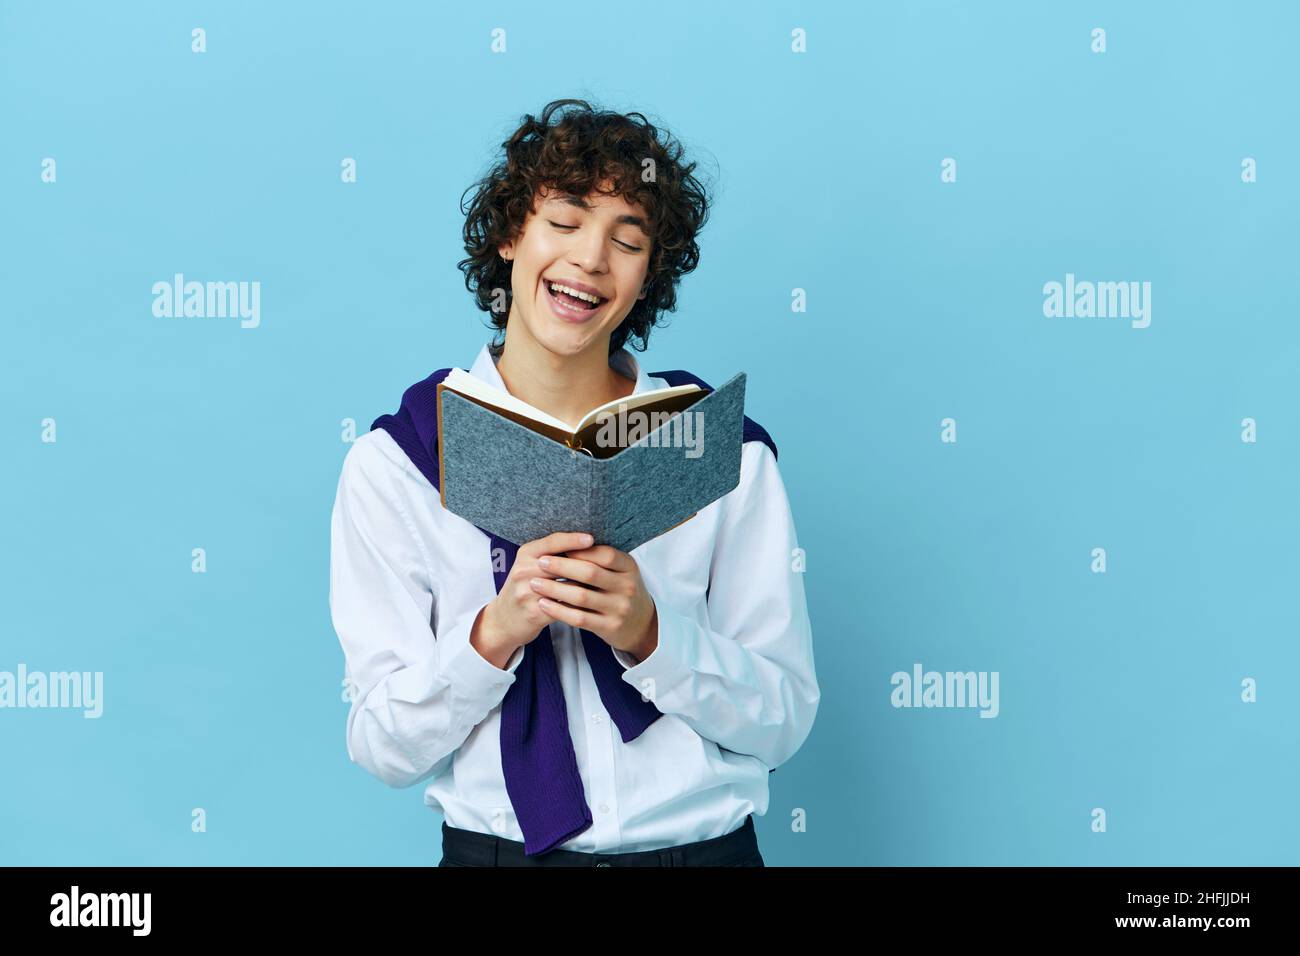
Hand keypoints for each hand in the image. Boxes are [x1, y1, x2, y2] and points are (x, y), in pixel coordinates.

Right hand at [471, 531, 595, 667]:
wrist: (504, 620)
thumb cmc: (525, 588)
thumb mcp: (531, 565)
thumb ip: (552, 554)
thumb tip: (587, 542)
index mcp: (525, 554)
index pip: (552, 542)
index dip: (573, 540)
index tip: (592, 538)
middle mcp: (524, 570)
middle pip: (560, 562)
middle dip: (585, 563)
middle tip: (607, 563)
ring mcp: (527, 592)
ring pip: (565, 585)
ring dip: (586, 585)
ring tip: (605, 582)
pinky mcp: (533, 613)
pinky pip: (563, 606)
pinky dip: (579, 604)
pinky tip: (594, 602)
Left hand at [530, 543, 658, 662]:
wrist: (642, 625)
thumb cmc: (622, 591)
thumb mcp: (621, 572)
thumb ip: (600, 560)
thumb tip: (566, 544)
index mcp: (629, 567)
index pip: (604, 554)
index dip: (580, 550)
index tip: (558, 548)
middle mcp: (627, 587)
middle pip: (590, 573)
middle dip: (562, 566)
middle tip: (540, 562)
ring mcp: (619, 608)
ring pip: (581, 596)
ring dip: (555, 588)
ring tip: (535, 583)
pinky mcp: (609, 627)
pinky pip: (579, 618)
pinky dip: (559, 610)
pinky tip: (544, 604)